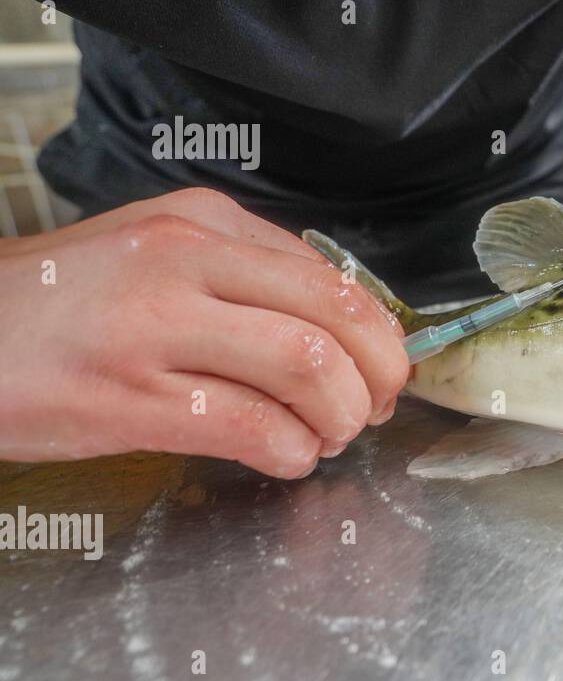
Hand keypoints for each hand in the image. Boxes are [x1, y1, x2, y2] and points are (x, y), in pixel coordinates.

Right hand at [0, 188, 408, 477]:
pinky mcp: (125, 397)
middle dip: (378, 375)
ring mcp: (153, 326)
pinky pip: (250, 426)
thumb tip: (340, 329)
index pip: (331, 276)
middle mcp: (184, 260)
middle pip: (335, 317)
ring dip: (341, 416)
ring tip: (329, 436)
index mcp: (202, 223)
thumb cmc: (63, 305)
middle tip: (375, 409)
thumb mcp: (154, 255)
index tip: (382, 369)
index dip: (377, 333)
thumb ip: (242, 278)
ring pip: (307, 367)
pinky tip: (286, 457)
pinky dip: (291, 451)